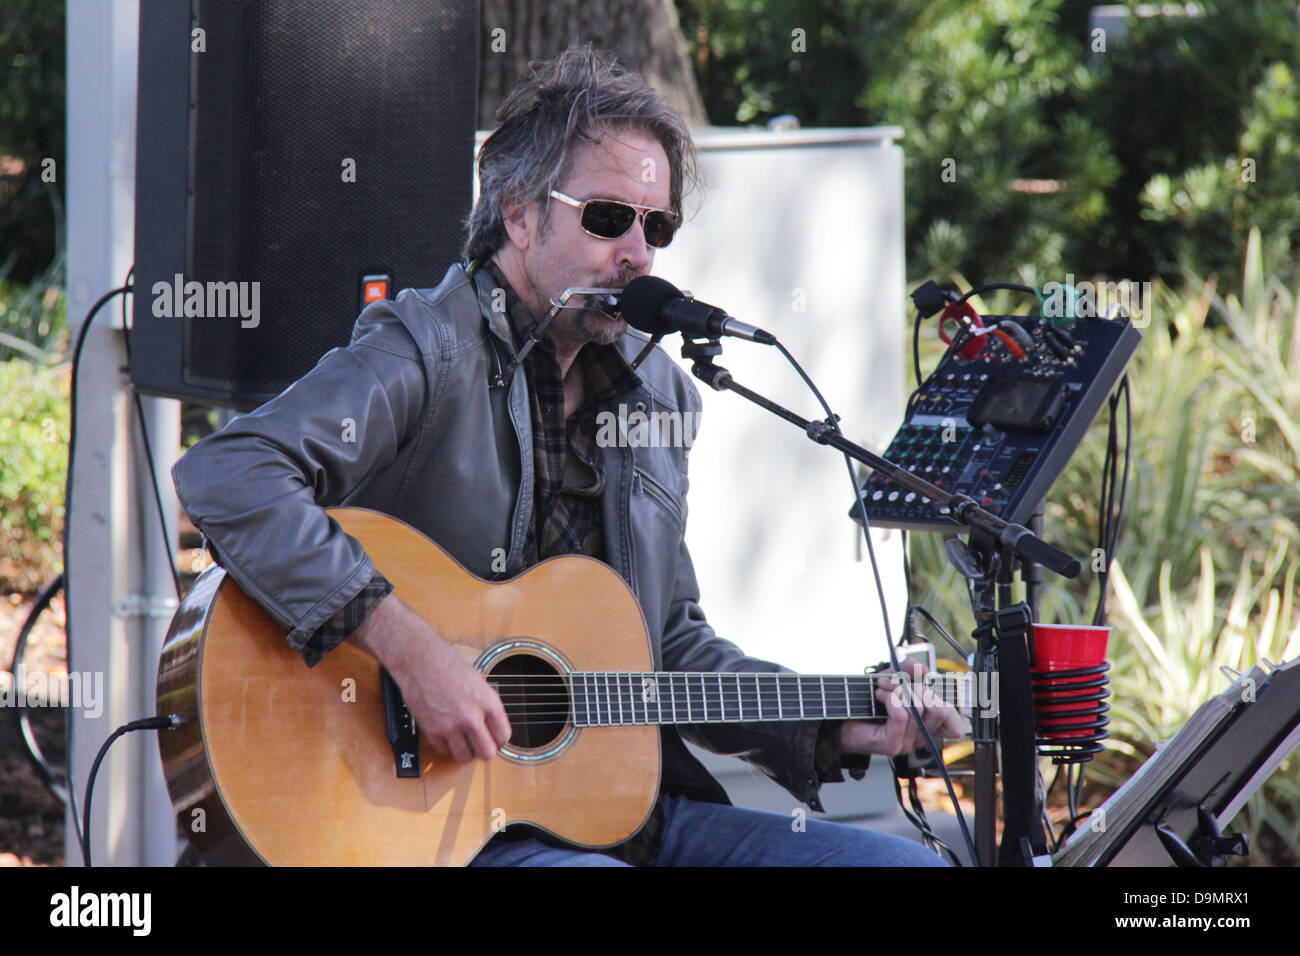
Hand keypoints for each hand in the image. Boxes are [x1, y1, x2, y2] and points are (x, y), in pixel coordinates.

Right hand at [348, 593, 510, 762]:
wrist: (420, 660)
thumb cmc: (448, 664)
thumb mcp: (478, 682)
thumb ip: (486, 706)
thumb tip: (492, 727)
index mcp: (488, 702)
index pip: (503, 736)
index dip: (500, 741)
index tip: (495, 740)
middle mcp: (472, 716)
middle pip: (487, 753)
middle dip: (484, 751)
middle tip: (479, 745)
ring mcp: (451, 725)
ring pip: (465, 757)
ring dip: (465, 751)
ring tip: (463, 741)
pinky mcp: (432, 730)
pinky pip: (444, 750)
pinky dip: (446, 745)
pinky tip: (447, 734)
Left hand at [839, 659, 969, 756]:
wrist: (838, 714)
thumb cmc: (865, 700)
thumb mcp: (892, 678)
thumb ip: (909, 671)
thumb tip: (924, 669)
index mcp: (925, 725)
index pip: (955, 724)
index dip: (947, 702)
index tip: (925, 682)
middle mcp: (920, 737)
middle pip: (939, 709)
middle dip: (917, 687)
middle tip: (895, 682)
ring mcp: (907, 743)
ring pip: (919, 710)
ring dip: (897, 690)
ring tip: (880, 687)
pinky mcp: (892, 744)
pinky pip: (902, 715)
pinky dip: (890, 699)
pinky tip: (879, 696)